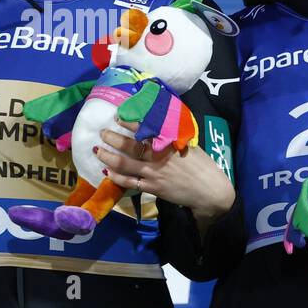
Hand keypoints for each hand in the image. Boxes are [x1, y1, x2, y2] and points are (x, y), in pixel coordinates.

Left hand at [95, 120, 234, 223]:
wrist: (209, 191)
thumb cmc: (201, 165)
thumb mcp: (189, 145)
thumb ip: (172, 136)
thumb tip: (157, 124)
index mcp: (168, 143)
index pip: (145, 129)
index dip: (129, 122)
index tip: (117, 115)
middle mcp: (158, 157)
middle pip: (129, 146)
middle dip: (113, 138)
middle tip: (102, 132)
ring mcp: (153, 174)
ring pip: (124, 164)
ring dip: (108, 156)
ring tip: (98, 150)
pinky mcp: (152, 188)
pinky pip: (130, 183)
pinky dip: (117, 177)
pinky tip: (107, 172)